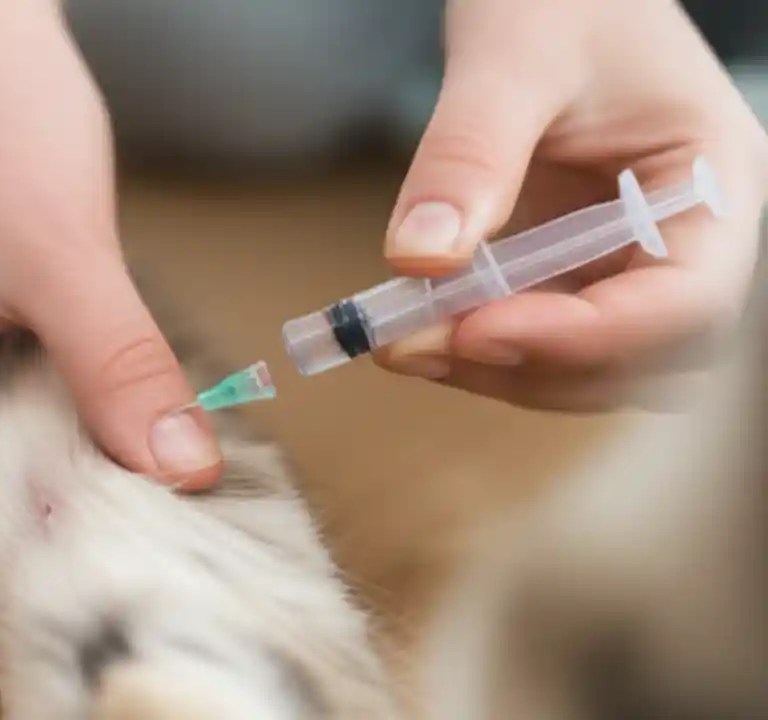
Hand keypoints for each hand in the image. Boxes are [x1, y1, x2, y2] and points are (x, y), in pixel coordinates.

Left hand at [378, 0, 766, 409]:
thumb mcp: (511, 59)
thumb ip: (468, 155)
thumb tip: (418, 259)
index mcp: (713, 181)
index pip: (684, 300)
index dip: (584, 336)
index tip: (476, 330)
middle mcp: (688, 236)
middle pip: (640, 356)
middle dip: (530, 364)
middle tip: (416, 342)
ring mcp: (632, 259)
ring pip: (590, 366)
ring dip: (499, 370)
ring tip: (403, 338)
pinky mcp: (577, 269)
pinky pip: (544, 337)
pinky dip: (482, 345)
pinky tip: (416, 323)